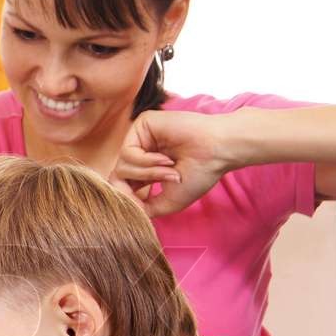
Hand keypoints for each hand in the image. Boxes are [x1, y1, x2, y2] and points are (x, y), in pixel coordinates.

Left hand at [113, 109, 230, 216]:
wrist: (217, 152)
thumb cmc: (199, 174)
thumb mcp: (168, 201)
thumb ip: (143, 209)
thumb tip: (125, 210)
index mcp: (147, 169)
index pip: (122, 186)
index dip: (128, 199)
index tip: (145, 204)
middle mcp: (141, 153)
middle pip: (117, 177)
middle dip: (136, 189)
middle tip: (160, 187)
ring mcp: (141, 139)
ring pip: (122, 166)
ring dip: (148, 174)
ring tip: (171, 172)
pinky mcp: (141, 125)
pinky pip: (127, 152)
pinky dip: (146, 162)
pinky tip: (165, 159)